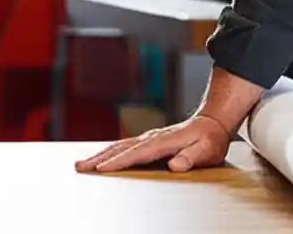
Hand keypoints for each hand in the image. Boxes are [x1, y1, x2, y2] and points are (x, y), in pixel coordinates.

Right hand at [75, 115, 231, 173]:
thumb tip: (176, 164)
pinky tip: (98, 158)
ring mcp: (149, 137)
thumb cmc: (210, 139)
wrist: (212, 123)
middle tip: (80, 168)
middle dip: (100, 158)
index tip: (102, 169)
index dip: (120, 161)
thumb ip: (191, 157)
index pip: (138, 153)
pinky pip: (124, 146)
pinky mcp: (148, 140)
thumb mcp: (207, 150)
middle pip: (122, 148)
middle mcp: (153, 137)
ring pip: (120, 146)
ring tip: (81, 165)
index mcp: (165, 141)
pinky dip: (108, 152)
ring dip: (100, 155)